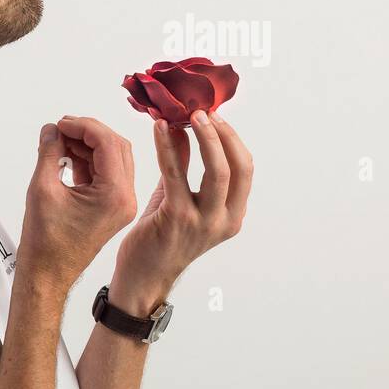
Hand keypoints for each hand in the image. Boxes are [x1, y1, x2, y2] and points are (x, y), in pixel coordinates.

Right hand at [19, 118, 137, 291]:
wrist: (48, 275)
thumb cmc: (46, 243)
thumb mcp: (42, 189)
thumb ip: (49, 152)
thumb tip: (52, 129)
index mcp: (116, 196)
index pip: (109, 144)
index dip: (83, 127)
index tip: (61, 123)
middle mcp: (125, 199)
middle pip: (116, 147)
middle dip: (88, 132)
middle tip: (61, 128)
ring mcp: (121, 203)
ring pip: (113, 158)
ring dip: (87, 145)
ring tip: (59, 142)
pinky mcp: (112, 206)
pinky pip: (106, 172)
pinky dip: (88, 160)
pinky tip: (66, 156)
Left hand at [114, 110, 252, 305]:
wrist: (143, 276)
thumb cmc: (160, 236)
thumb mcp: (179, 196)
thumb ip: (186, 164)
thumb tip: (185, 125)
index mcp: (233, 215)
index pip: (245, 169)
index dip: (232, 139)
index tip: (215, 116)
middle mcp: (225, 220)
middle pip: (238, 167)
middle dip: (223, 134)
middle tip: (204, 112)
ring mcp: (203, 222)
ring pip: (217, 171)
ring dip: (205, 137)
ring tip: (190, 115)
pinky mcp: (177, 218)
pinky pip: (176, 174)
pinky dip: (168, 147)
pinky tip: (159, 129)